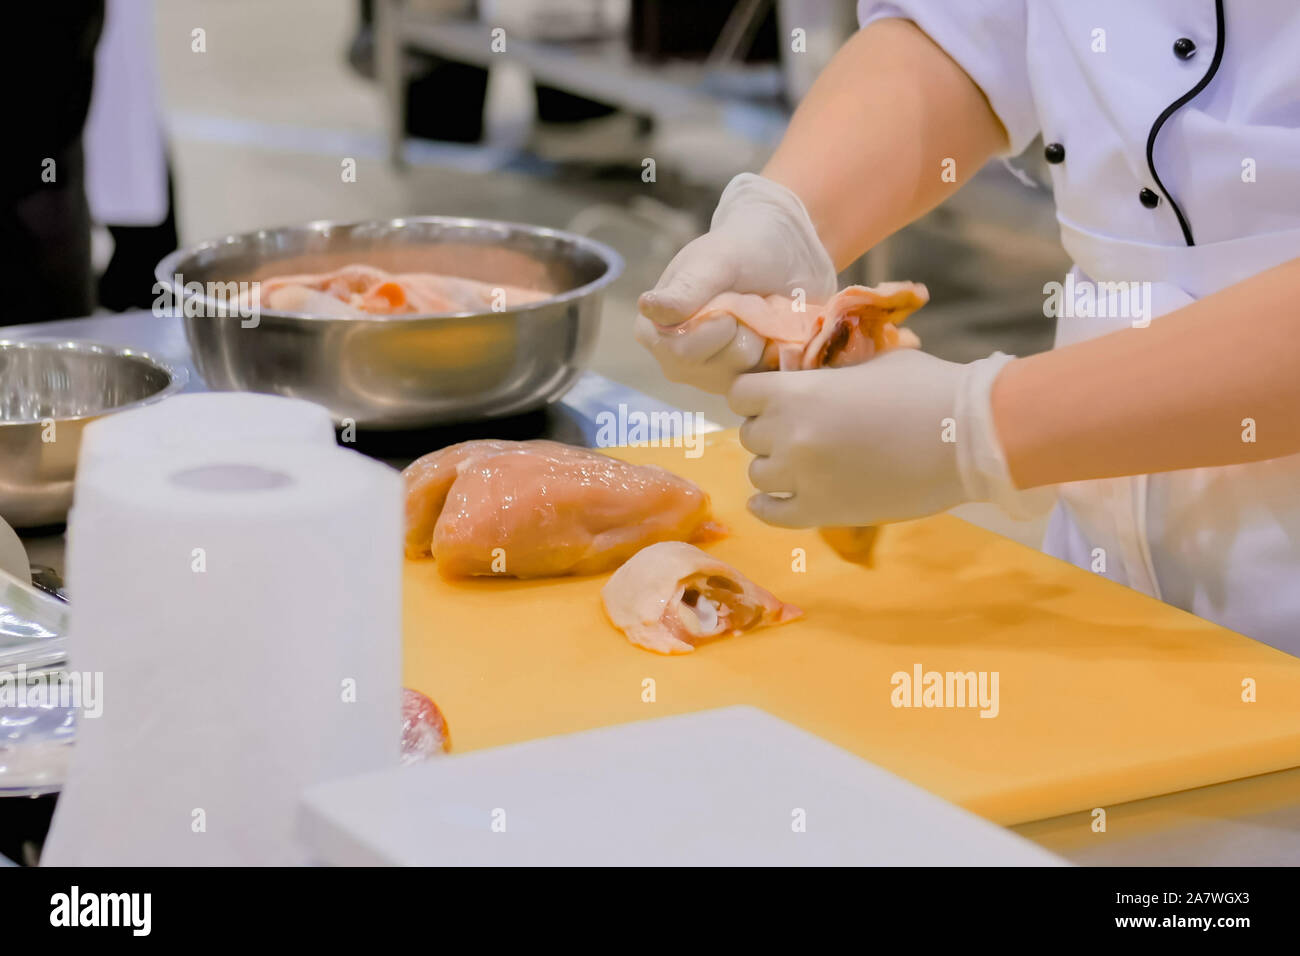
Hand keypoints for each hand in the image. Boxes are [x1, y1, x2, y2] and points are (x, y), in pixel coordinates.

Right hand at [635, 173, 836, 393]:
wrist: (781, 255)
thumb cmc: (742, 250)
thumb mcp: (716, 260)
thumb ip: (686, 288)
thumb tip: (646, 307)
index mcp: (654, 332)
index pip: (683, 352)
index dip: (720, 324)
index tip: (730, 295)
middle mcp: (674, 362)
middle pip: (717, 369)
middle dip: (743, 330)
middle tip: (746, 302)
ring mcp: (708, 377)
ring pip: (745, 374)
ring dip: (762, 338)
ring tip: (758, 313)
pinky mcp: (740, 383)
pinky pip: (767, 379)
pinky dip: (776, 351)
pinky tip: (770, 330)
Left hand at [728, 349, 1034, 526]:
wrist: (968, 437)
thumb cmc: (927, 388)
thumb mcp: (867, 363)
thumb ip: (827, 373)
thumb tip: (808, 375)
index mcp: (797, 391)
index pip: (741, 394)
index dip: (756, 395)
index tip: (774, 398)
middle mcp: (789, 435)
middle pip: (749, 435)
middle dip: (770, 430)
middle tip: (801, 430)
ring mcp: (802, 478)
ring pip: (758, 474)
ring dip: (774, 466)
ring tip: (803, 462)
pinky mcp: (822, 512)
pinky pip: (770, 513)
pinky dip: (768, 505)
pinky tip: (775, 498)